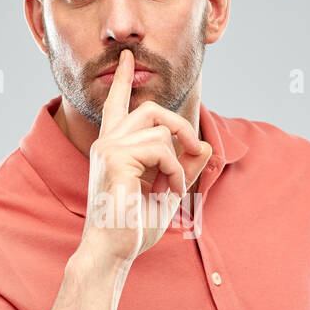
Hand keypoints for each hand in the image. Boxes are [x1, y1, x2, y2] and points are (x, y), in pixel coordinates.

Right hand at [80, 48, 211, 266]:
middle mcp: (106, 143)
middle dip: (180, 124)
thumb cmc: (133, 229)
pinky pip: (162, 149)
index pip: (116, 106)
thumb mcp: (166, 193)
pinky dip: (175, 170)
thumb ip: (184, 167)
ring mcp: (108, 148)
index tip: (128, 57)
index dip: (124, 80)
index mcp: (112, 148)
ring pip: (161, 130)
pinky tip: (168, 191)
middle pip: (150, 109)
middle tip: (195, 147)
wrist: (112, 252)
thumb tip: (203, 144)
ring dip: (179, 160)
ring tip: (173, 187)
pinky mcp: (116, 158)